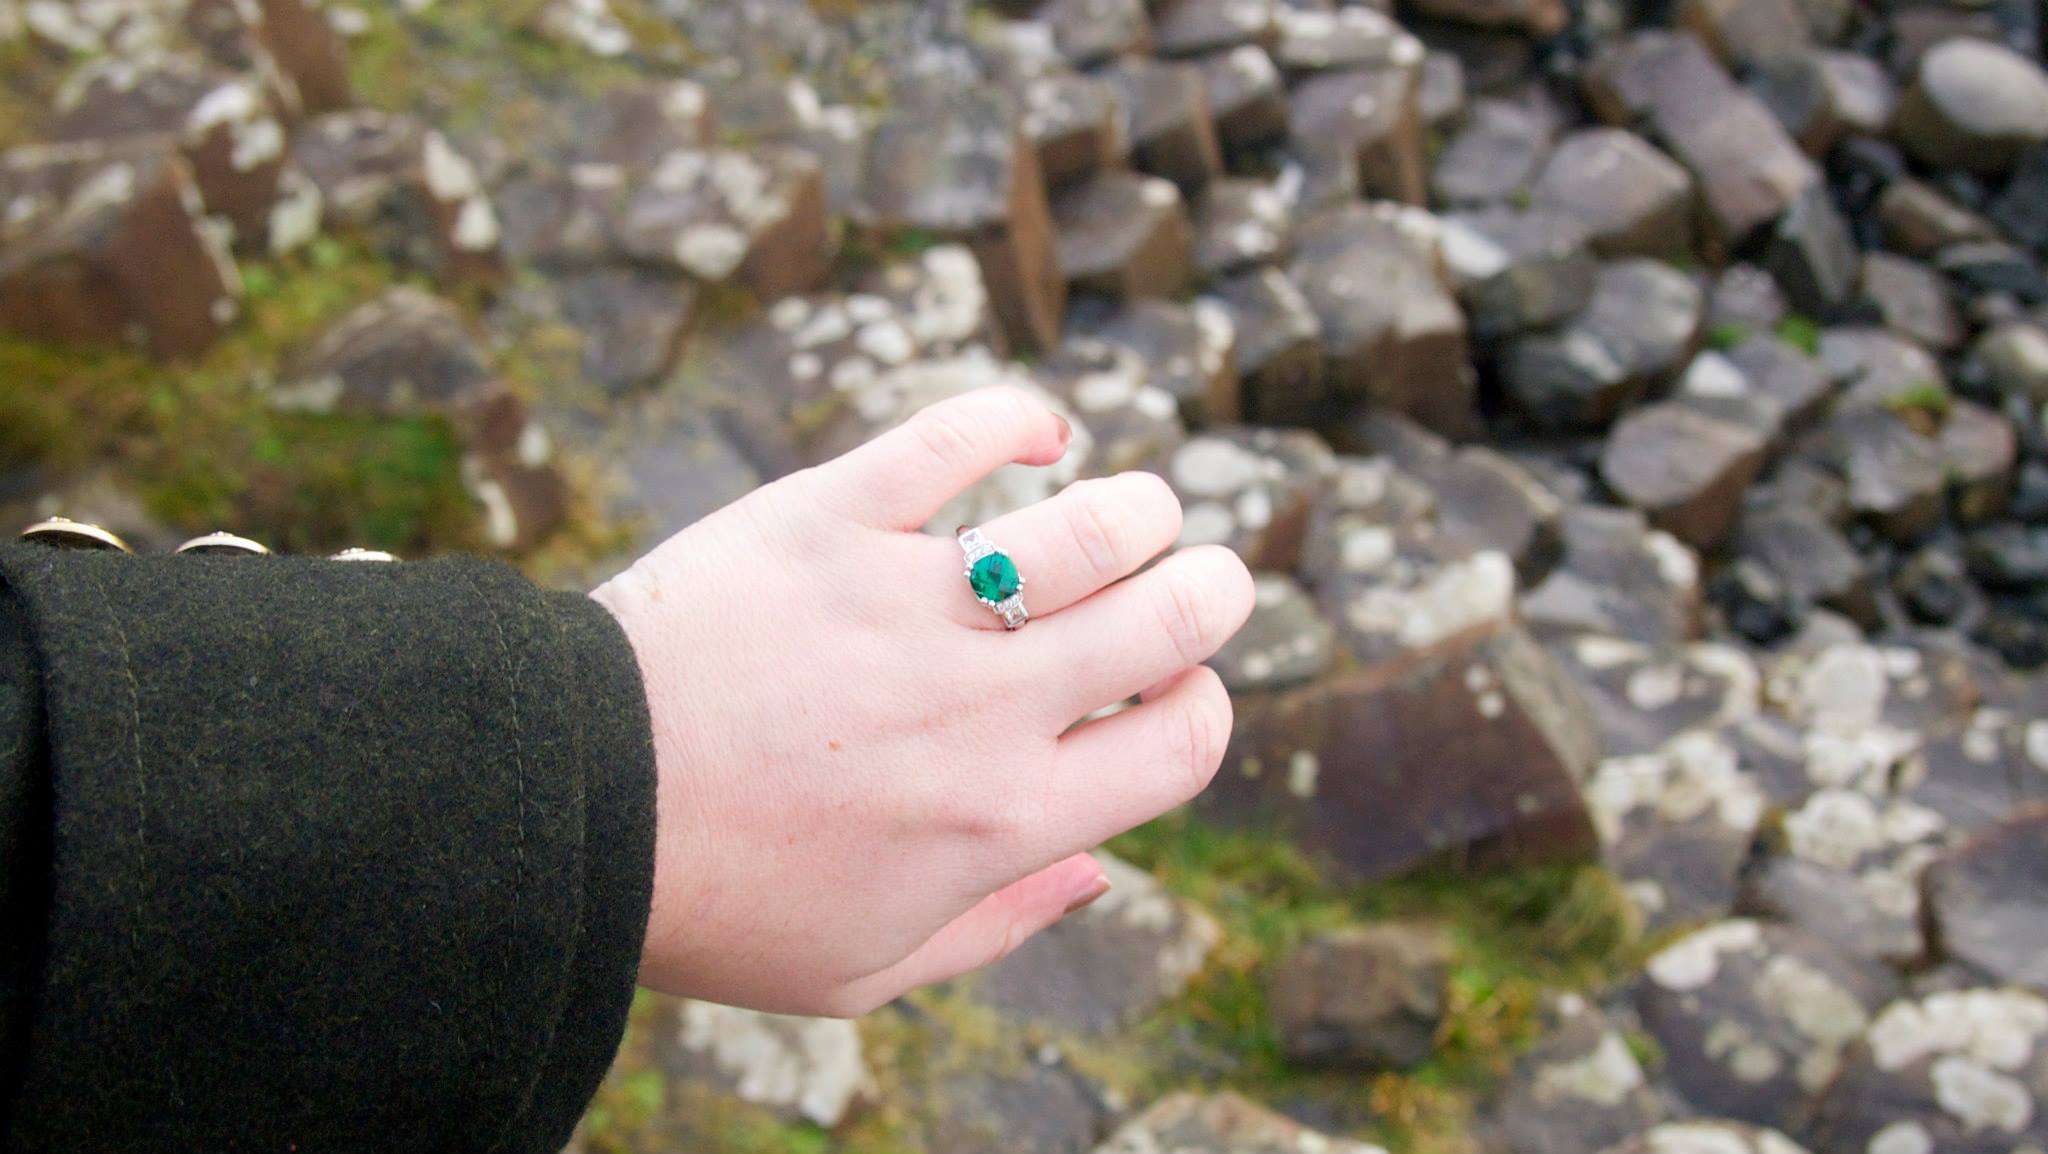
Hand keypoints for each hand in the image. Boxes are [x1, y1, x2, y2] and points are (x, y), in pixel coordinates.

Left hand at [591, 387, 1254, 1016]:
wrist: (563, 810)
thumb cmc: (713, 903)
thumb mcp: (864, 970)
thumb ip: (998, 927)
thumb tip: (1097, 872)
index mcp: (1005, 818)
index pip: (1186, 739)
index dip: (1202, 707)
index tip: (1163, 694)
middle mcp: (983, 707)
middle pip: (1177, 615)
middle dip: (1207, 591)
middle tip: (1178, 588)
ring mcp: (910, 602)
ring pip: (1097, 521)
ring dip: (1137, 510)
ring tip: (1120, 514)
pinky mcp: (831, 517)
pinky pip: (957, 434)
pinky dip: (1018, 418)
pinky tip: (1036, 432)